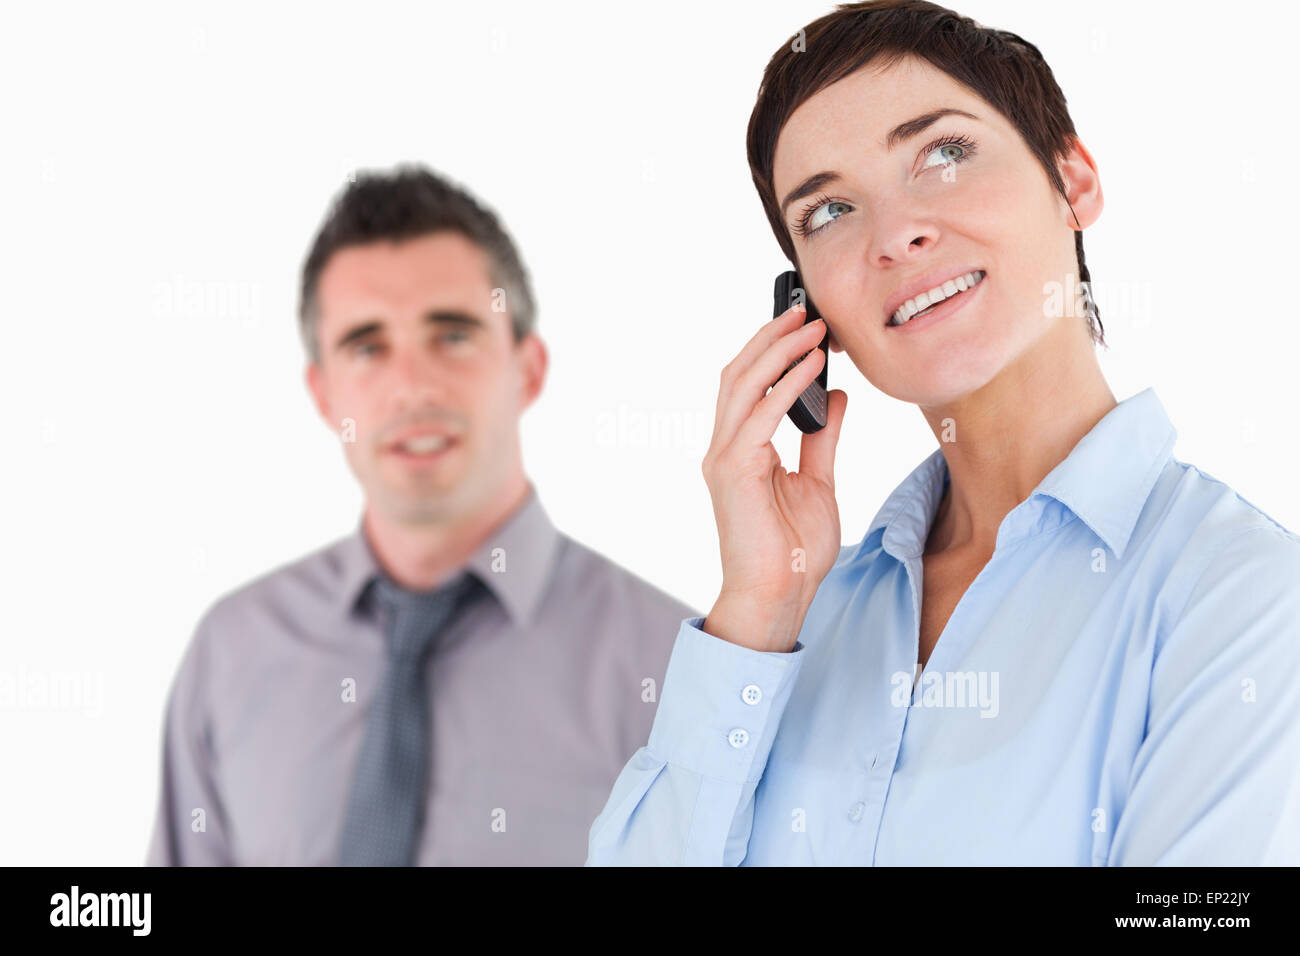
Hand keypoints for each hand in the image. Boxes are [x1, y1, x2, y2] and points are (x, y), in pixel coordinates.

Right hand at [700, 303, 847, 652]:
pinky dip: (787, 385)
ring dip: (778, 351)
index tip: (803, 324)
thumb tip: (836, 397)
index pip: (746, 385)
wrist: (778, 595)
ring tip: (811, 326)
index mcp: (739, 450)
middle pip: (737, 374)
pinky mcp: (733, 470)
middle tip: (806, 310)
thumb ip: (822, 438)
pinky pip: (761, 414)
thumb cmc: (794, 550)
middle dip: (770, 337)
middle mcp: (724, 448)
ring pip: (742, 385)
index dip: (770, 350)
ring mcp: (723, 458)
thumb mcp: (818, 482)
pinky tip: (813, 366)